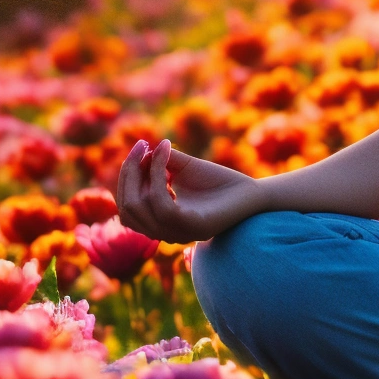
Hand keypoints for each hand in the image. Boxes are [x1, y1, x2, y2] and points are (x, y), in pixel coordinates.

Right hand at [114, 137, 260, 243]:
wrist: (251, 192)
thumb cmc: (218, 182)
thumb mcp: (183, 168)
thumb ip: (160, 163)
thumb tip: (139, 154)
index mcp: (159, 222)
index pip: (127, 207)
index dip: (126, 177)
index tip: (139, 147)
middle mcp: (166, 232)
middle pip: (128, 208)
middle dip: (129, 173)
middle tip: (142, 145)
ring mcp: (179, 233)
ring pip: (139, 206)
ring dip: (144, 171)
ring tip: (158, 147)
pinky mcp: (194, 227)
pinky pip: (162, 205)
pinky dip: (158, 175)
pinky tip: (168, 154)